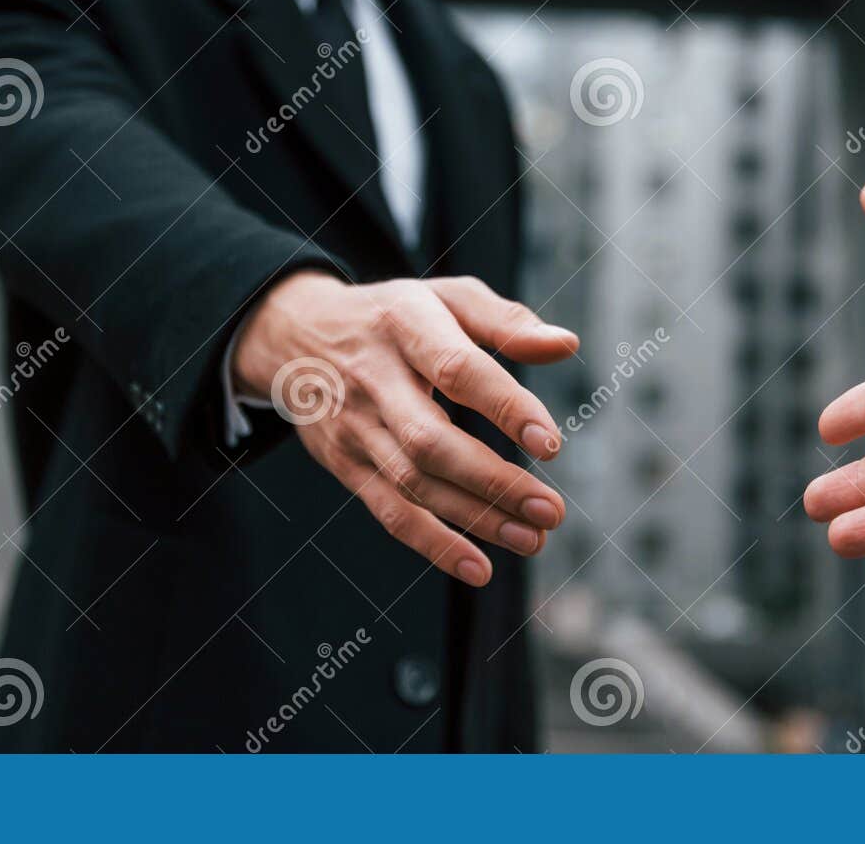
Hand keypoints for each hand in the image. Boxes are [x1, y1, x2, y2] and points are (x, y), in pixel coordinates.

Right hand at [233, 271, 578, 586]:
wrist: (297, 334)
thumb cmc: (395, 316)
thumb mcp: (447, 297)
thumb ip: (508, 321)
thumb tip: (567, 345)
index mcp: (405, 324)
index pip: (456, 369)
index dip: (504, 407)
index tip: (549, 443)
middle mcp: (373, 378)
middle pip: (429, 440)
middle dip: (493, 481)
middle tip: (552, 510)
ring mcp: (355, 426)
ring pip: (413, 483)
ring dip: (475, 518)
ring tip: (533, 538)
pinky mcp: (345, 463)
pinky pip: (389, 512)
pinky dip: (434, 545)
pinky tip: (480, 568)